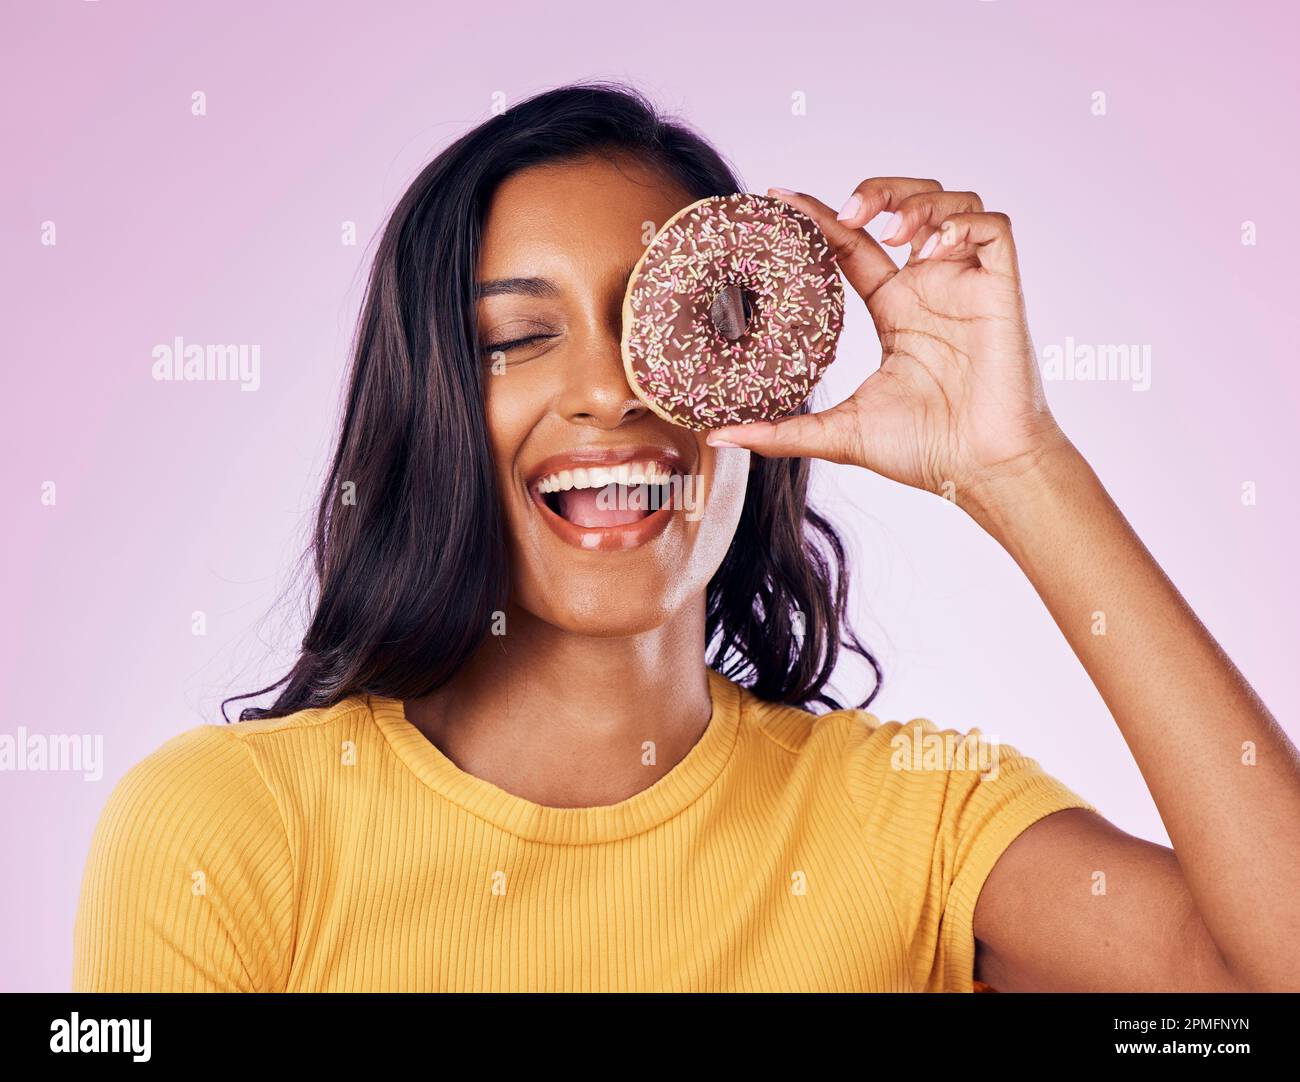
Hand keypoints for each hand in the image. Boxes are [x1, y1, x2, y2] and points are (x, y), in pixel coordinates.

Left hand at [706, 178, 1071, 509]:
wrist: (980, 471)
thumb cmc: (923, 453)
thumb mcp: (838, 434)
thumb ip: (780, 431)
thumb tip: (717, 436)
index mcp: (895, 310)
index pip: (854, 244)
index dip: (820, 215)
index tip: (778, 198)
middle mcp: (929, 289)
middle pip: (905, 205)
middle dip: (876, 191)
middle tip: (849, 214)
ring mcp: (966, 285)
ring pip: (951, 205)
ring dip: (918, 202)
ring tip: (893, 232)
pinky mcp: (1001, 290)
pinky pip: (994, 228)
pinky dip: (962, 223)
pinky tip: (931, 251)